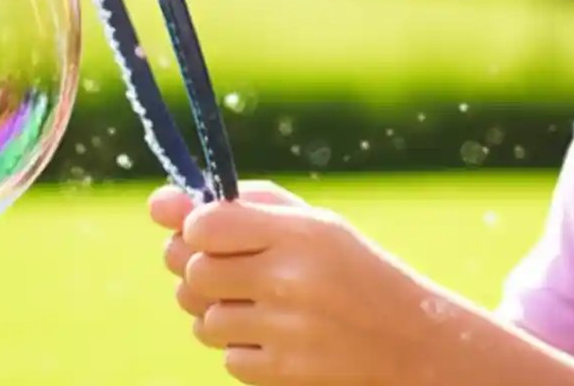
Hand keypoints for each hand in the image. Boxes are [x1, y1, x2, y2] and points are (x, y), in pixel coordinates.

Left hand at [149, 182, 442, 385]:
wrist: (417, 345)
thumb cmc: (349, 271)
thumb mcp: (309, 225)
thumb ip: (234, 206)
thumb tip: (155, 203)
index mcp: (300, 234)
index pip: (204, 224)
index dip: (195, 229)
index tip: (211, 234)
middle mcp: (292, 280)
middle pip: (193, 272)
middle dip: (198, 272)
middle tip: (228, 273)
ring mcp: (289, 331)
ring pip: (203, 319)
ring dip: (219, 313)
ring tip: (260, 308)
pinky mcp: (287, 373)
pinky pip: (227, 359)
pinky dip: (243, 350)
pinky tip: (278, 339)